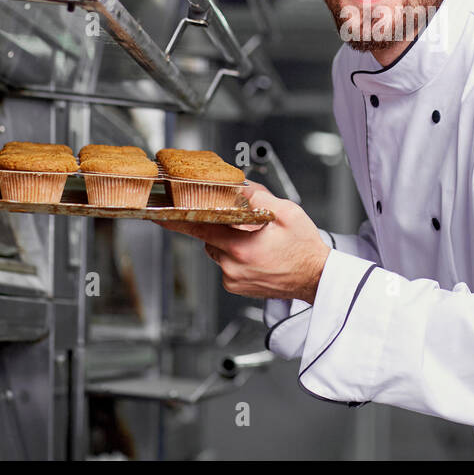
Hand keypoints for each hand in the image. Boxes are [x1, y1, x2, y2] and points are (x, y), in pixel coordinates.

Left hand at [156, 181, 331, 303]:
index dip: (177, 218)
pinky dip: (234, 256)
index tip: (158, 213)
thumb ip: (259, 197)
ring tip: (253, 240)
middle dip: (218, 225)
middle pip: (208, 237)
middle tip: (240, 222)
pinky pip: (225, 265)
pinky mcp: (235, 286)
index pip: (199, 226)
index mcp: (242, 245)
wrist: (315, 278)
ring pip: (216, 251)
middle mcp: (233, 265)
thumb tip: (239, 187)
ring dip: (227, 241)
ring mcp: (233, 278)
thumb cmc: (304, 249)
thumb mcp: (287, 213)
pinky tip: (255, 254)